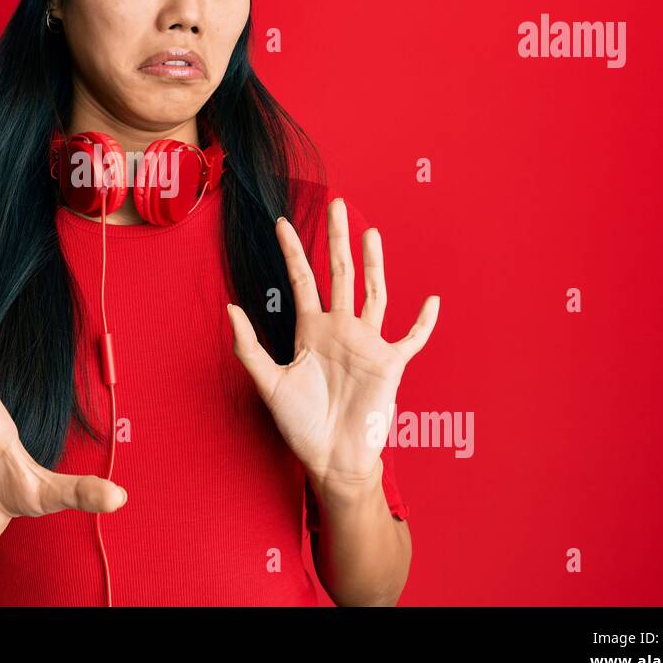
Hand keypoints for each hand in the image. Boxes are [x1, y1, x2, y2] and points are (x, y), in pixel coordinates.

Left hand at [227, 199, 439, 497]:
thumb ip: (249, 347)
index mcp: (311, 330)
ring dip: (373, 263)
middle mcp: (340, 329)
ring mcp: (367, 343)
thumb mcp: (268, 383)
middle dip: (338, 240)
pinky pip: (411, 338)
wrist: (331, 458)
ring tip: (370, 232)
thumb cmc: (300, 424)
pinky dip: (423, 322)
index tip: (281, 222)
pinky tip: (431, 300)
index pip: (301, 280)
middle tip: (337, 204)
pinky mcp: (390, 364)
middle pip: (340, 273)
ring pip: (373, 293)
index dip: (292, 251)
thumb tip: (231, 308)